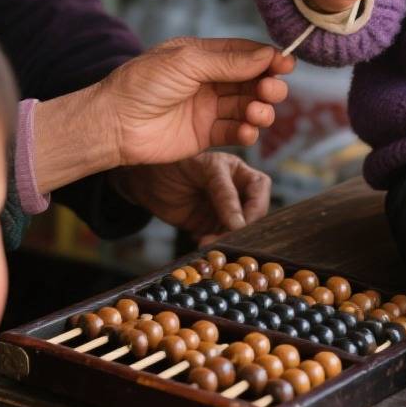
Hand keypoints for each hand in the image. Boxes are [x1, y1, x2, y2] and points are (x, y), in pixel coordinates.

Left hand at [88, 37, 293, 172]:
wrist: (114, 124)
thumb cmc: (142, 84)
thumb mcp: (187, 62)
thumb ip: (229, 61)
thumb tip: (266, 55)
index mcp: (202, 56)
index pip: (244, 53)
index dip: (267, 58)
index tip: (286, 64)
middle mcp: (208, 81)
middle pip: (251, 81)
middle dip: (267, 85)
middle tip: (271, 90)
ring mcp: (207, 109)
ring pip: (247, 106)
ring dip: (260, 109)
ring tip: (257, 112)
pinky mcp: (205, 136)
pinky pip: (236, 132)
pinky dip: (247, 131)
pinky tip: (247, 130)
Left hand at [115, 150, 270, 238]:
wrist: (146, 178)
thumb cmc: (176, 163)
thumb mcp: (203, 170)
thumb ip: (223, 192)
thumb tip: (239, 223)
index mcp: (237, 171)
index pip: (259, 187)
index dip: (255, 206)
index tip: (241, 224)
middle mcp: (235, 191)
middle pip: (254, 212)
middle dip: (243, 227)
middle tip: (229, 238)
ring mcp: (222, 210)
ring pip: (238, 229)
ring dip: (226, 239)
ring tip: (209, 243)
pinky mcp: (208, 225)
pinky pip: (219, 238)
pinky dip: (213, 244)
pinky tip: (202, 243)